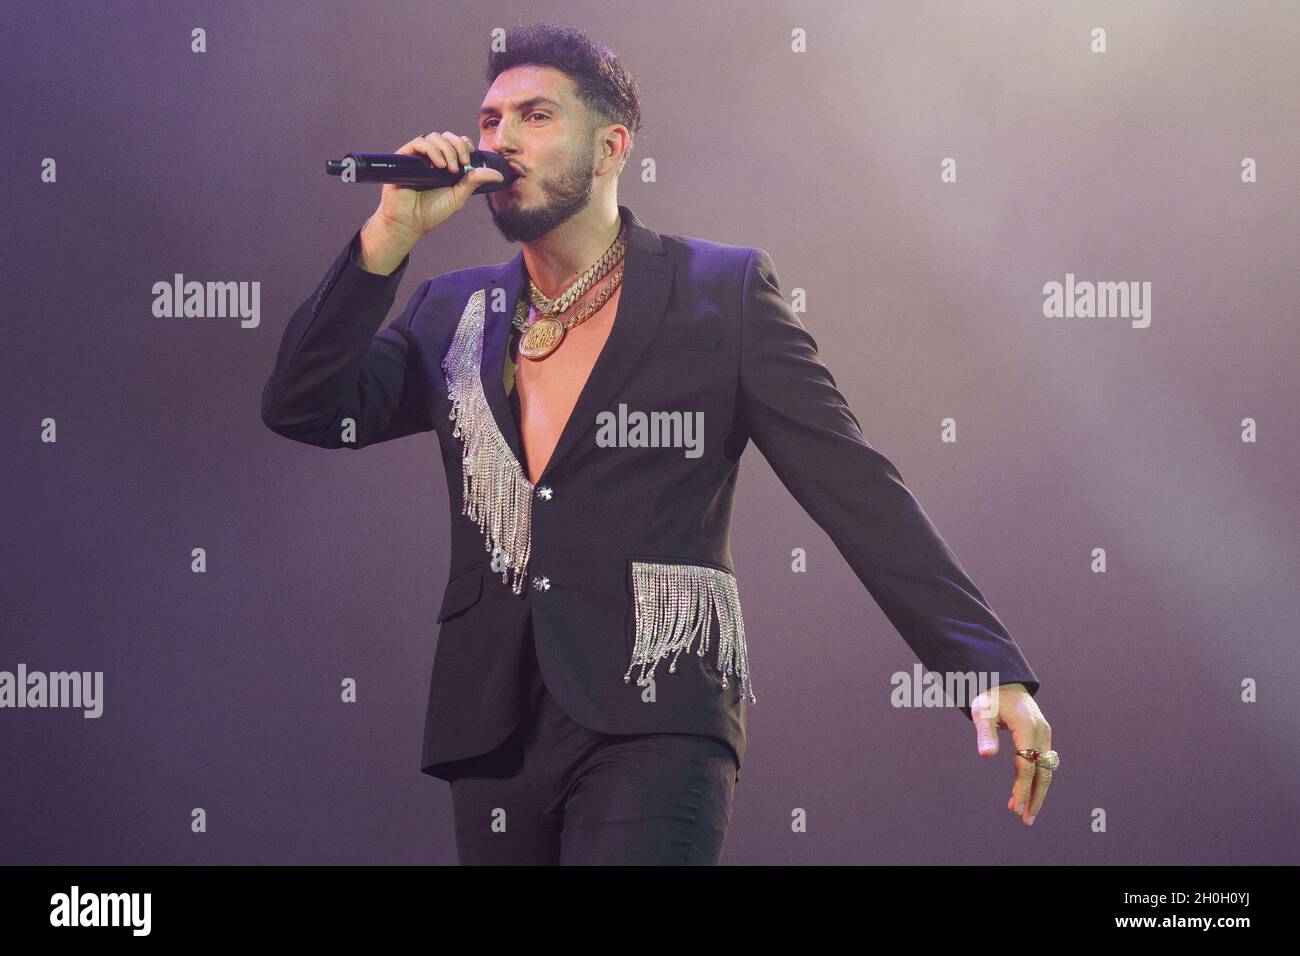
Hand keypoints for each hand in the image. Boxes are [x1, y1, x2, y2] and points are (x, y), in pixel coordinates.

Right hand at [372, 129, 505, 238]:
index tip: (469, 159)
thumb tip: (498, 174)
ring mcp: (418, 157)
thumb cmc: (431, 211)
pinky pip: (419, 143)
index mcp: (445, 164)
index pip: (457, 143)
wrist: (409, 222)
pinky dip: (432, 150)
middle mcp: (431, 157)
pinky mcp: (405, 157)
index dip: (465, 145)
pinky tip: (439, 165)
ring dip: (447, 149)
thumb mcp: (458, 196)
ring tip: (450, 169)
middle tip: (463, 163)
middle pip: (447, 137)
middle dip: (459, 146)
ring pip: (435, 137)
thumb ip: (475, 182)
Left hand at [970, 682, 1051, 825]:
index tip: (1015, 808)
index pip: (1027, 765)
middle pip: (1043, 772)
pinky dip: (1037, 780)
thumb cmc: (989, 696)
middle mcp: (1041, 732)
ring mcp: (1044, 735)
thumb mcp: (982, 712)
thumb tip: (986, 755)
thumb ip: (985, 734)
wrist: (1003, 681)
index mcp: (1028, 726)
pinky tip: (1025, 793)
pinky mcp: (1042, 737)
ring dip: (1037, 792)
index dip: (1022, 788)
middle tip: (1025, 820)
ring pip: (1046, 770)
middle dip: (1035, 797)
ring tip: (1025, 813)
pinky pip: (1042, 763)